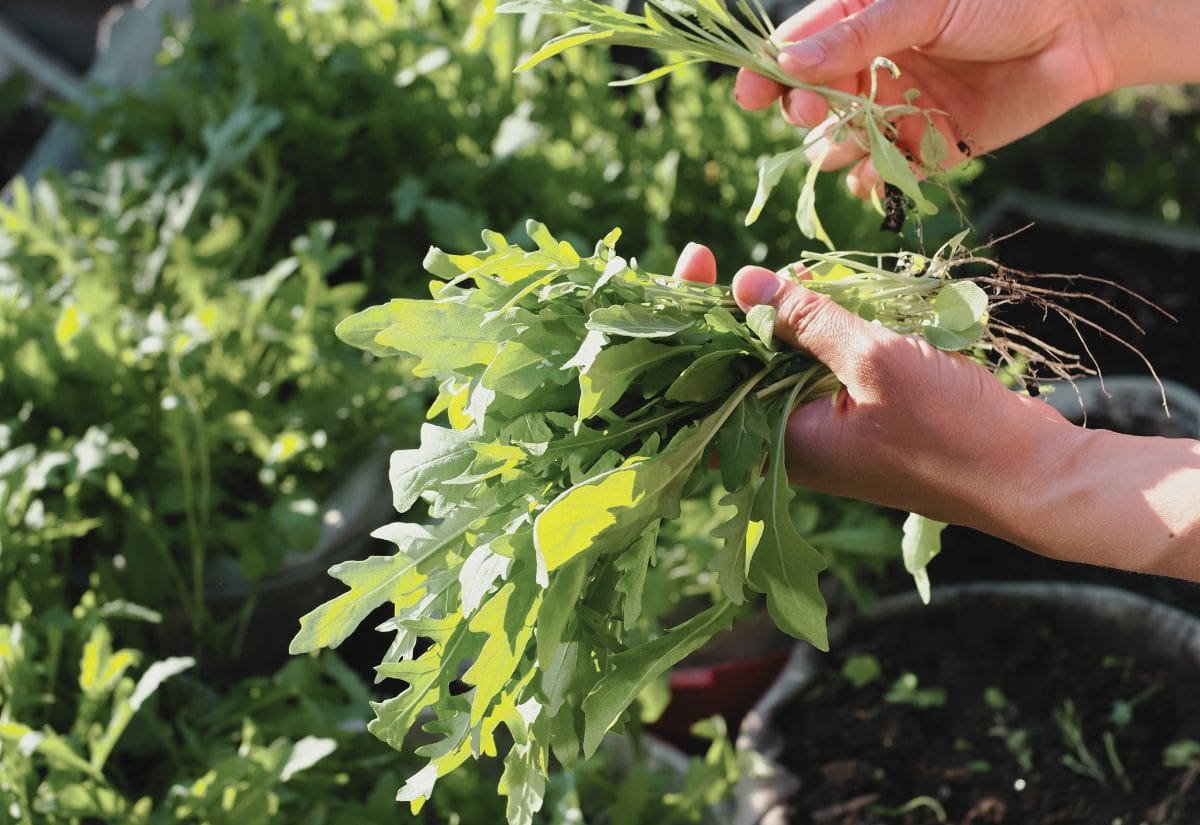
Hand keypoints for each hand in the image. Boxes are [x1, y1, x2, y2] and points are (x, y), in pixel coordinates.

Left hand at [673, 243, 1068, 528]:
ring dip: (791, 316)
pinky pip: (826, 367)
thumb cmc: (950, 429)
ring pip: (785, 362)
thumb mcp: (873, 360)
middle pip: (741, 367)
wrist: (1030, 477)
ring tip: (802, 274)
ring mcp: (828, 430)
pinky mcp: (861, 418)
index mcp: (778, 441)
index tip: (699, 261)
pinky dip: (828, 330)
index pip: (705, 379)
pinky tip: (837, 294)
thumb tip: (745, 283)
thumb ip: (807, 321)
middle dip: (742, 310)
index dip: (692, 319)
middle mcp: (792, 440)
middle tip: (746, 263)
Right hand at [735, 0, 1139, 196]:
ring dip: (839, 148)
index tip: (747, 95)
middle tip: (813, 115)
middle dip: (807, 111)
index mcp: (865, 18)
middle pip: (815, 99)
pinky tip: (877, 176)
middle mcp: (875, 66)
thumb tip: (789, 62)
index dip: (770, 72)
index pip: (800, 48)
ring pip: (844, 141)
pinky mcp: (930, 145)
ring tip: (850, 144)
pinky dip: (875, 180)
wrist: (1082, 30)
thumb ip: (856, 36)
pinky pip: (886, 172)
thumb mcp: (923, 4)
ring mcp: (900, 107)